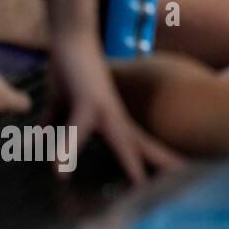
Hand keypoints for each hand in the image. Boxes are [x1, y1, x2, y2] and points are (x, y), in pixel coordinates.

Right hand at [51, 34, 182, 182]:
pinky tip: (58, 172)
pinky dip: (67, 150)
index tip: (180, 180)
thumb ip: (57, 123)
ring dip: (130, 166)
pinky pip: (77, 130)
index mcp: (116, 121)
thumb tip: (43, 138)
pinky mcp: (87, 101)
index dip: (159, 163)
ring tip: (140, 189)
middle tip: (186, 184)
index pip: (142, 147)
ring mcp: (106, 110)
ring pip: (122, 144)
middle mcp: (118, 118)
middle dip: (164, 167)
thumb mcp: (64, 106)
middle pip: (145, 149)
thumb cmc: (71, 72)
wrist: (73, 38)